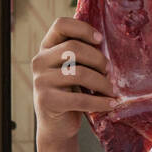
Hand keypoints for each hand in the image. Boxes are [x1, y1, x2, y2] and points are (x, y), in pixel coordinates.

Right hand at [32, 17, 117, 144]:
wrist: (56, 126)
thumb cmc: (70, 93)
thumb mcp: (72, 69)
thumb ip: (81, 54)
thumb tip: (106, 43)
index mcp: (46, 48)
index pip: (61, 25)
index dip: (83, 28)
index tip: (100, 40)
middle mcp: (39, 61)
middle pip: (74, 48)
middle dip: (98, 59)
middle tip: (109, 72)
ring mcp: (41, 81)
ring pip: (79, 73)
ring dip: (102, 83)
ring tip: (112, 91)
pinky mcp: (47, 100)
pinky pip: (80, 98)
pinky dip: (100, 102)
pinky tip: (111, 104)